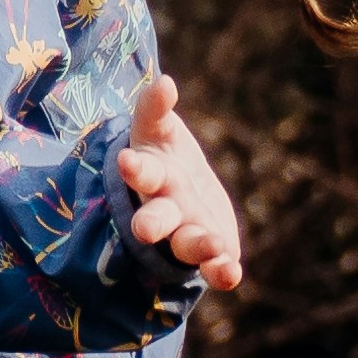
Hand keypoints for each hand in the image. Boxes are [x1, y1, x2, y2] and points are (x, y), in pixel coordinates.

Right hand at [120, 80, 252, 292]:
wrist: (181, 195)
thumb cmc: (164, 160)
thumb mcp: (157, 131)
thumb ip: (155, 110)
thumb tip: (164, 82)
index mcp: (151, 178)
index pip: (142, 172)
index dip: (135, 168)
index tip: (126, 161)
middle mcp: (165, 209)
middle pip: (155, 217)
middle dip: (150, 222)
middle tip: (145, 230)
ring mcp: (187, 233)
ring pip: (187, 243)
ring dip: (198, 246)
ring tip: (214, 247)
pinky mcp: (211, 251)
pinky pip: (215, 265)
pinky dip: (221, 271)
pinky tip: (231, 275)